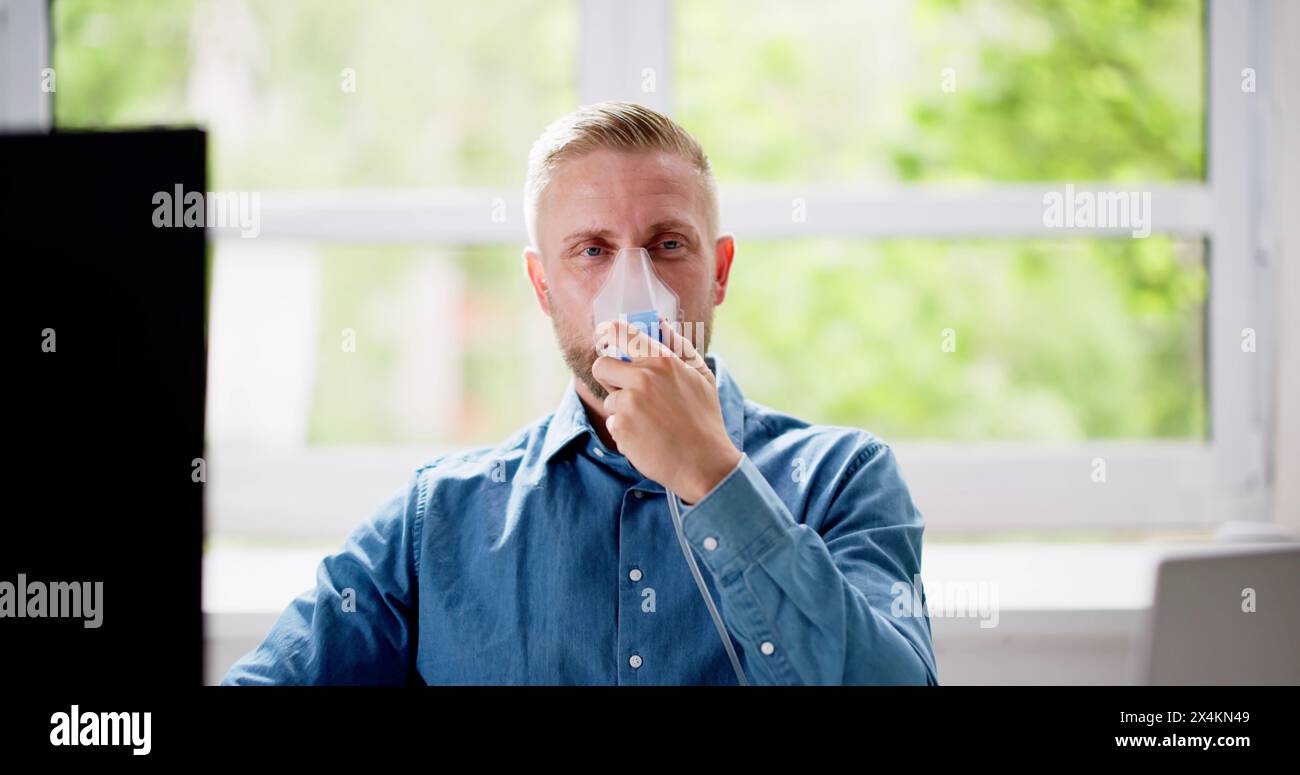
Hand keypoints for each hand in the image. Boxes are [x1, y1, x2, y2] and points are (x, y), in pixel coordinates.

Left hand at [592, 318, 742, 504]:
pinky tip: (646, 438)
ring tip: (649, 423)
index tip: (602, 337)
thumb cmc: (704, 419)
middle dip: (610, 378)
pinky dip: (625, 432)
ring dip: (622, 411)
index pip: (621, 333)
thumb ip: (680, 346)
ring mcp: (629, 402)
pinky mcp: (620, 426)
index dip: (606, 333)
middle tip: (629, 393)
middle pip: (601, 365)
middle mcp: (643, 377)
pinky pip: (612, 422)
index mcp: (663, 360)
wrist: (704, 463)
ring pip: (608, 398)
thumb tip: (661, 323)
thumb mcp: (701, 376)